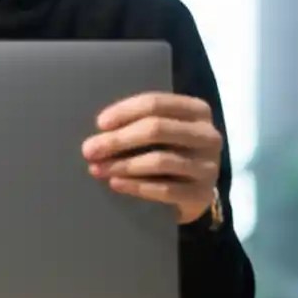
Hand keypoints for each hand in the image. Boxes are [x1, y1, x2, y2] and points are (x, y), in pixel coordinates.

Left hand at [82, 92, 221, 223]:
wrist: (196, 189)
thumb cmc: (171, 150)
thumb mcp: (163, 130)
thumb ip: (139, 123)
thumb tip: (100, 131)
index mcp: (197, 110)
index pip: (156, 103)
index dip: (125, 112)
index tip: (100, 124)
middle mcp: (208, 135)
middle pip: (157, 130)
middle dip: (118, 139)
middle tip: (89, 150)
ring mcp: (208, 166)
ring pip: (160, 160)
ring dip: (123, 164)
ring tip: (97, 169)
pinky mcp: (202, 194)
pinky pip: (164, 189)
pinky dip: (136, 186)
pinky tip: (115, 183)